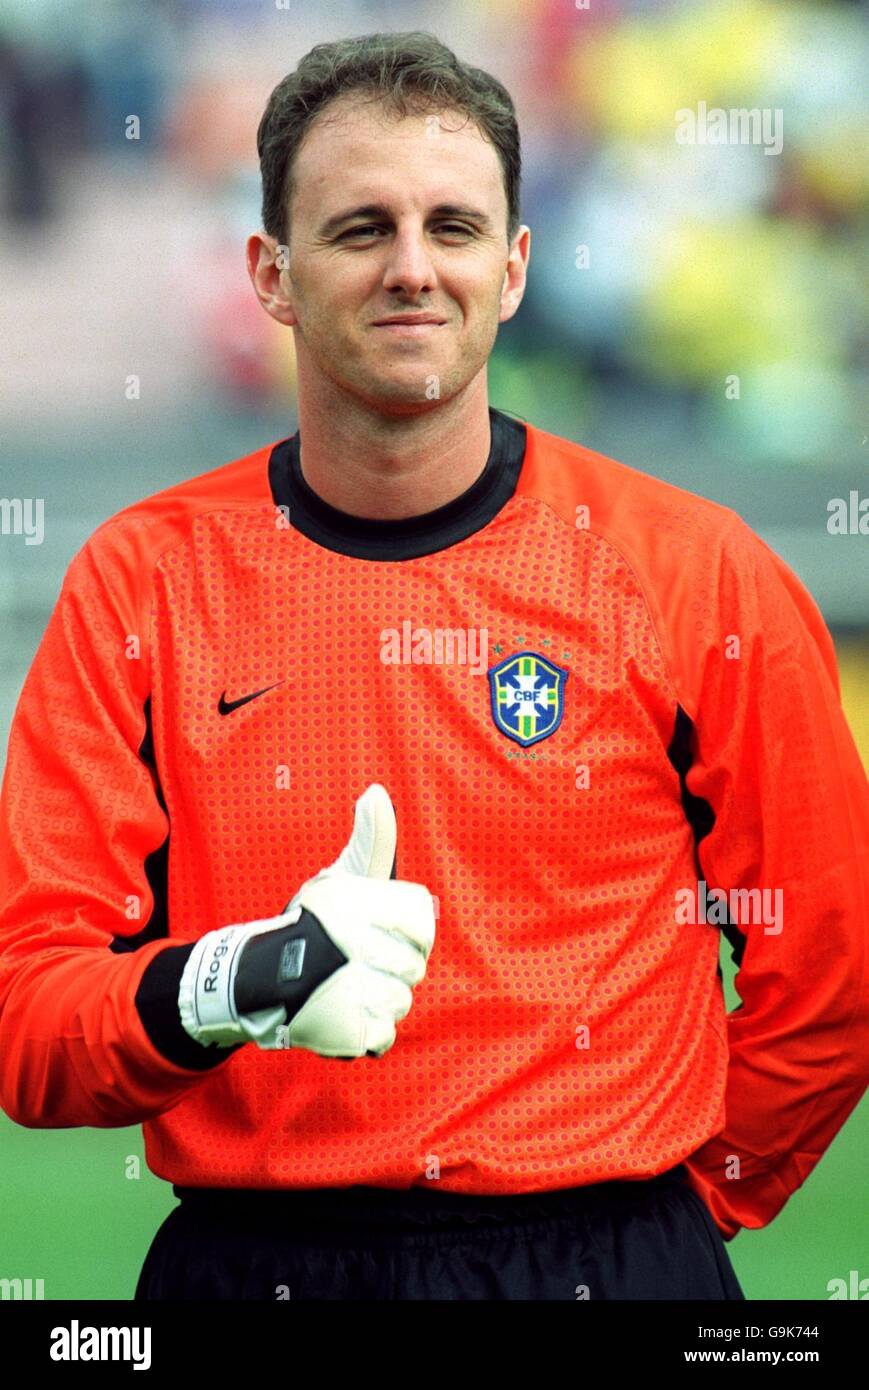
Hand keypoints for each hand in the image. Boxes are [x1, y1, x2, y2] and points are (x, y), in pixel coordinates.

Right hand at [178, 784, 435, 1057]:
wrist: (256, 980)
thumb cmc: (310, 926)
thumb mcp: (339, 878)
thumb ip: (371, 839)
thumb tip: (376, 793)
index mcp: (359, 905)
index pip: (423, 925)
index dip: (409, 934)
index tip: (383, 936)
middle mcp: (357, 947)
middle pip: (414, 968)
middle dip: (390, 969)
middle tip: (352, 964)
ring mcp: (354, 994)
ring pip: (401, 1002)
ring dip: (378, 1001)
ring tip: (345, 989)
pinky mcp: (349, 1034)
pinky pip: (384, 1036)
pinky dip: (367, 1032)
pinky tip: (343, 1015)